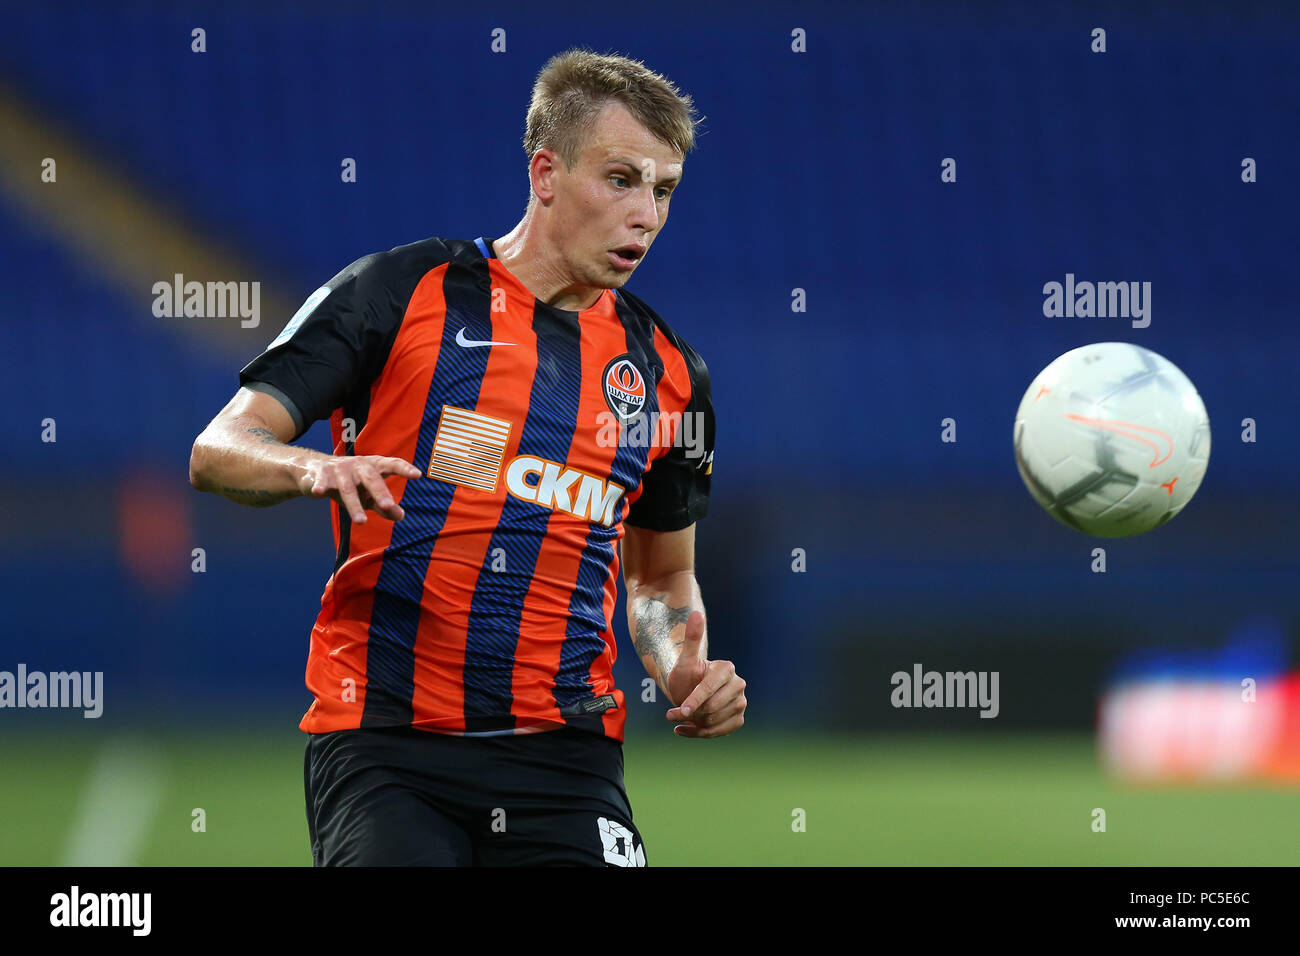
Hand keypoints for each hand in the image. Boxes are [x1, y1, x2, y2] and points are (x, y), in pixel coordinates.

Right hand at [299, 455, 421, 522]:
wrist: (316, 470)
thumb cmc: (351, 483)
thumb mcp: (369, 495)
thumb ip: (384, 506)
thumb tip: (400, 516)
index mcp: (374, 466)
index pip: (392, 464)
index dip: (404, 469)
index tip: (417, 474)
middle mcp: (359, 465)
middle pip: (372, 478)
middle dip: (380, 492)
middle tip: (389, 506)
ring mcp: (340, 469)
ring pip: (348, 488)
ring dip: (354, 504)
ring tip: (361, 521)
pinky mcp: (322, 474)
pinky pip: (322, 482)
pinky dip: (320, 486)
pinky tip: (319, 493)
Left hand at [664, 610, 746, 737]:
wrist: (688, 692)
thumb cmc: (685, 676)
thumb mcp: (684, 661)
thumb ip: (691, 639)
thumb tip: (696, 613)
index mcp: (727, 668)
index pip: (708, 689)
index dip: (692, 702)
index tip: (678, 712)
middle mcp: (739, 685)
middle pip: (712, 708)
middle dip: (691, 713)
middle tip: (676, 712)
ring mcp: (741, 703)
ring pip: (715, 721)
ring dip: (694, 724)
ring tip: (682, 718)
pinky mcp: (739, 719)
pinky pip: (720, 732)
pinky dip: (701, 734)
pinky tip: (686, 729)